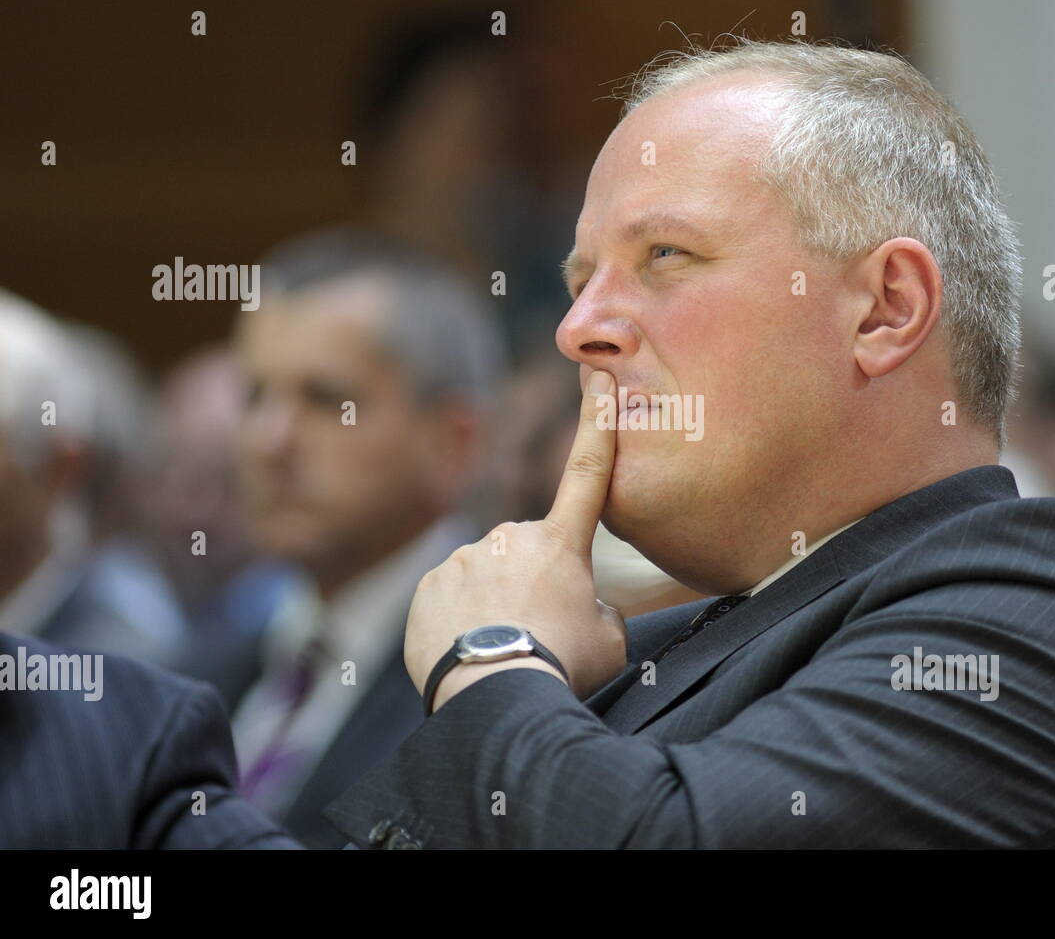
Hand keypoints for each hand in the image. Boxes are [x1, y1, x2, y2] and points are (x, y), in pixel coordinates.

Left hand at [405, 369, 627, 709]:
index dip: (596, 423)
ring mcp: (464, 558)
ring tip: (505, 649)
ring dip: (495, 603)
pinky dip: (461, 619)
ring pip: (487, 574)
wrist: (494, 693)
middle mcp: (510, 538)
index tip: (596, 378)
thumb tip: (579, 604)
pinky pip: (451, 596)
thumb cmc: (562, 665)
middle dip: (534, 582)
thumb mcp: (609, 638)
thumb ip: (598, 608)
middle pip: (529, 551)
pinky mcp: (427, 584)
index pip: (587, 472)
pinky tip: (471, 649)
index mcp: (560, 543)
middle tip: (540, 632)